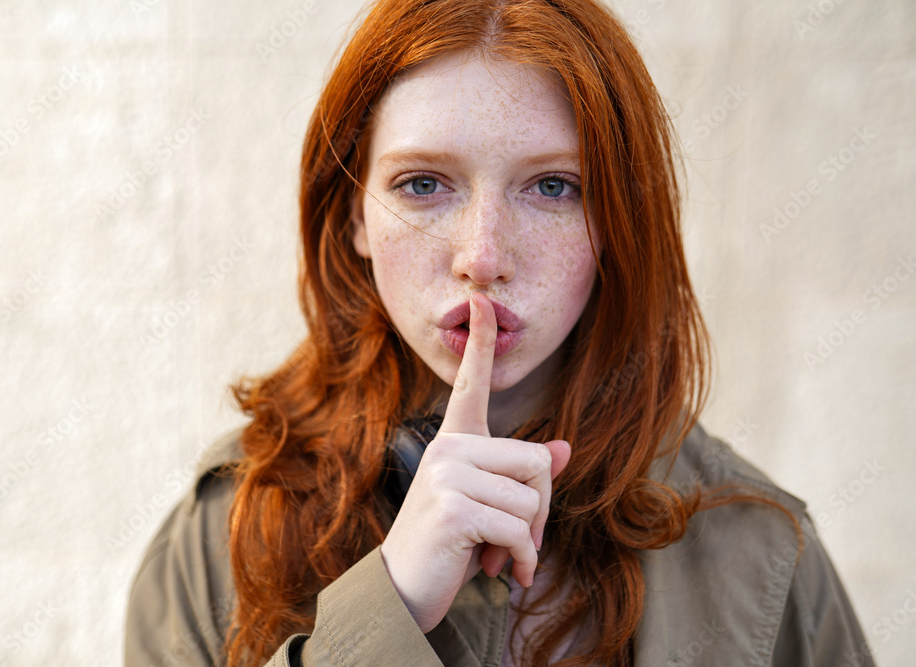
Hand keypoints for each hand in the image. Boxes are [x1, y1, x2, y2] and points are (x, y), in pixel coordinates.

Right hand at [380, 292, 570, 632]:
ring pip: (531, 497)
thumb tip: (563, 450)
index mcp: (454, 442)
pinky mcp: (453, 506)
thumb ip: (521, 477)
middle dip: (539, 510)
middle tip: (516, 541)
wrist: (403, 590)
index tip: (481, 301)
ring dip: (527, 539)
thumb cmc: (448, 545)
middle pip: (535, 461)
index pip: (470, 384)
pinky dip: (520, 559)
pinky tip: (497, 570)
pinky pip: (519, 528)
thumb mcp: (488, 506)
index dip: (480, 342)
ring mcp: (447, 475)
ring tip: (497, 555)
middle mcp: (448, 449)